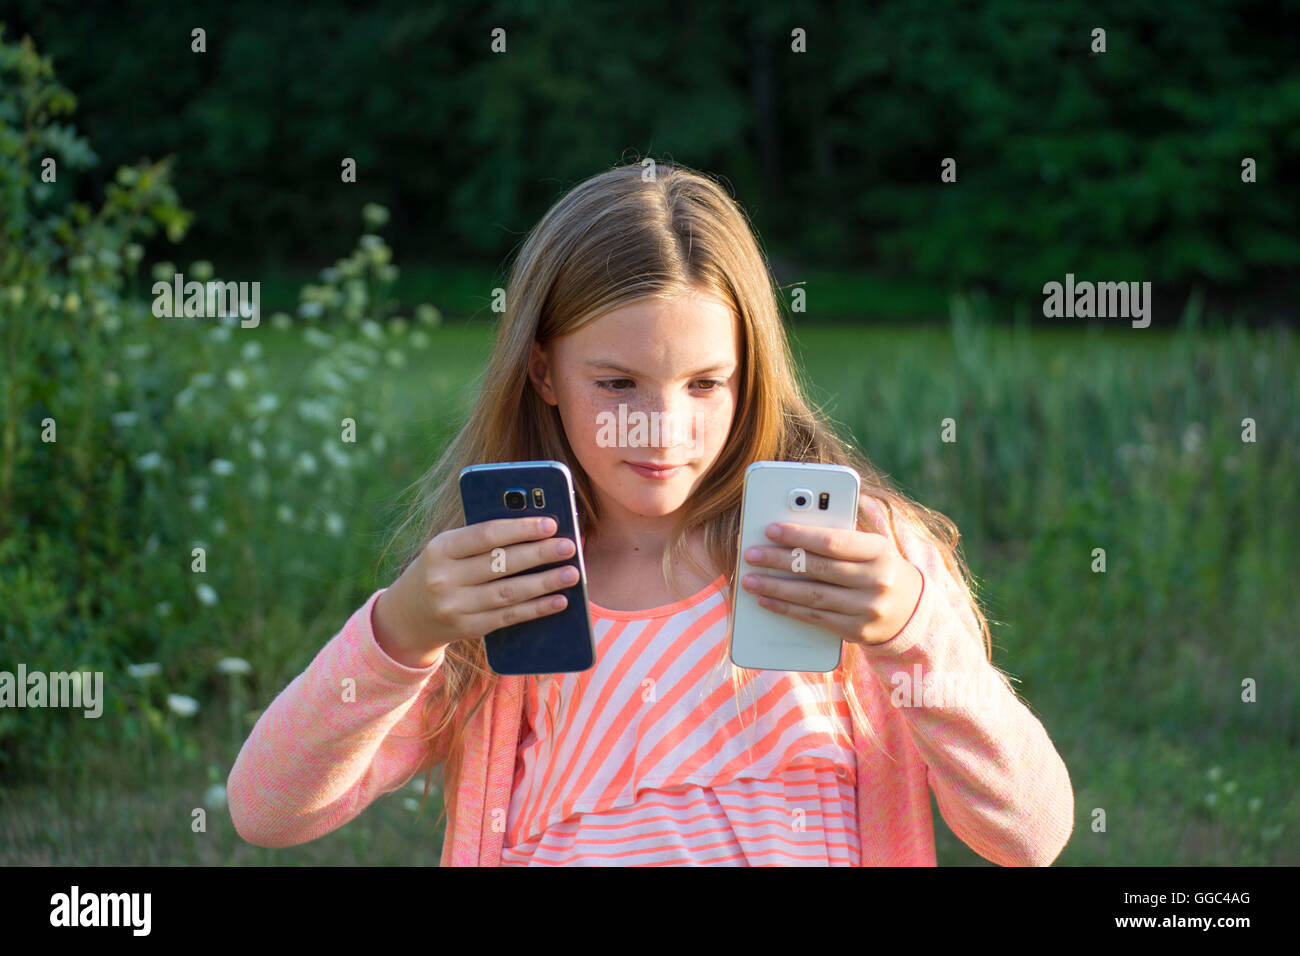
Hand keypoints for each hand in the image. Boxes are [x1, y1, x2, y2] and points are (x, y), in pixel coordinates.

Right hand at [372, 515, 578, 666]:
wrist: (406, 616)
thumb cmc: (439, 570)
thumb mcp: (449, 549)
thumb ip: (483, 539)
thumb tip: (536, 530)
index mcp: (440, 548)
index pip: (487, 535)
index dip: (521, 528)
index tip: (551, 524)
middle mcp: (444, 578)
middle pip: (501, 564)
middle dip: (540, 554)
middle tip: (569, 547)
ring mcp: (455, 607)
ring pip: (508, 593)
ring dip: (545, 583)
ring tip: (572, 573)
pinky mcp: (466, 629)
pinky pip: (508, 617)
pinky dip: (536, 609)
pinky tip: (559, 601)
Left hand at [738, 493, 923, 649]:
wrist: (912, 609)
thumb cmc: (879, 567)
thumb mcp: (871, 546)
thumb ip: (840, 537)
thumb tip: (792, 527)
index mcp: (879, 550)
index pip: (832, 542)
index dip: (799, 536)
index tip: (771, 530)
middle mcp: (876, 580)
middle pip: (818, 569)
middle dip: (779, 561)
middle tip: (751, 554)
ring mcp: (867, 608)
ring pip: (812, 596)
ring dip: (776, 587)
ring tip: (750, 580)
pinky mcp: (857, 630)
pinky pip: (815, 618)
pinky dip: (787, 609)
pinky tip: (767, 600)